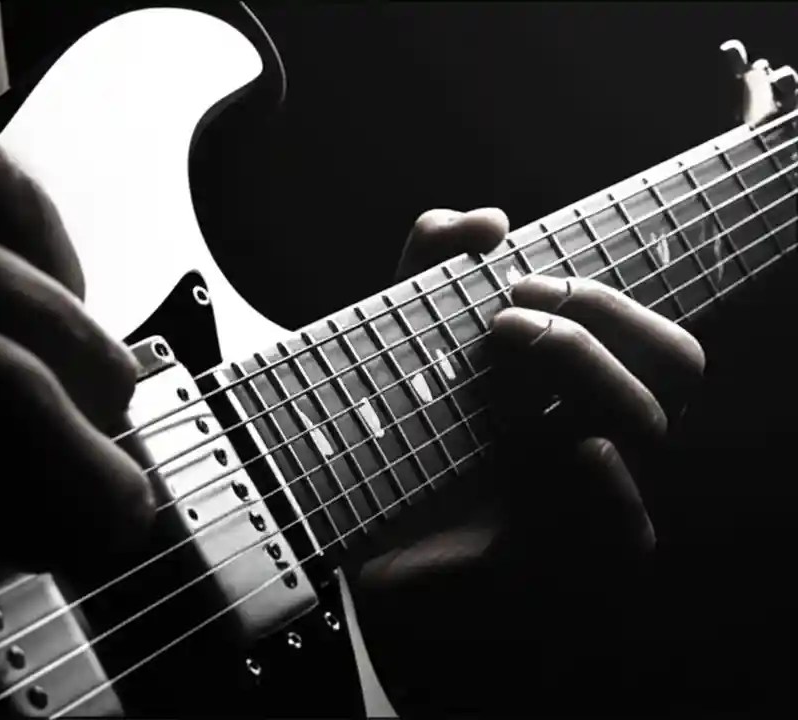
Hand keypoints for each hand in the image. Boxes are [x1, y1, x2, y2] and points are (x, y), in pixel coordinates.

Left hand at [355, 209, 704, 712]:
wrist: (325, 509)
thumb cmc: (376, 425)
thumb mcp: (392, 334)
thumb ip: (428, 266)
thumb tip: (487, 221)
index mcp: (564, 383)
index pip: (644, 334)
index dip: (601, 296)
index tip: (514, 274)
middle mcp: (582, 431)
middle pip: (671, 368)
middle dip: (604, 320)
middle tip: (512, 310)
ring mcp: (571, 492)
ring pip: (649, 429)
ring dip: (592, 368)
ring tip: (503, 341)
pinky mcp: (544, 551)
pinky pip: (626, 534)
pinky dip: (612, 489)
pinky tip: (578, 450)